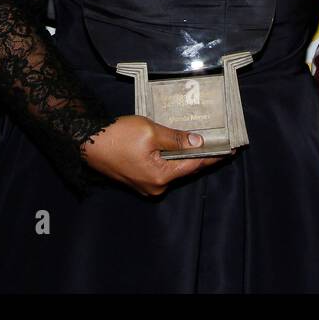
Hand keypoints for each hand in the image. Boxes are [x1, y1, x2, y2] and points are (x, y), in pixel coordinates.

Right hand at [82, 115, 227, 196]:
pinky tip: (176, 146)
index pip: (195, 166)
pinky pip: (160, 168)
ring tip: (200, 141)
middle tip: (217, 142)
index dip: (213, 156)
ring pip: (172, 169)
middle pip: (184, 169)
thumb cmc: (117, 136)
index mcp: (161, 177)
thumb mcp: (151, 132)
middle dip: (200, 155)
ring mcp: (144, 185)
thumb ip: (176, 139)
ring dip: (184, 156)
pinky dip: (169, 158)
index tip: (231, 150)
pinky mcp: (136, 179)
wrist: (87, 141)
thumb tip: (198, 142)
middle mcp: (154, 187)